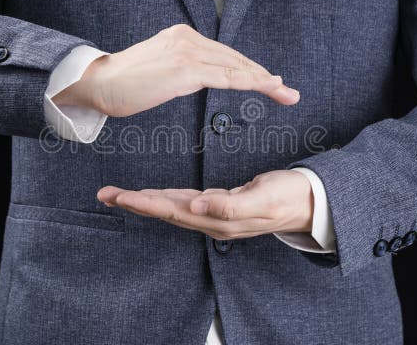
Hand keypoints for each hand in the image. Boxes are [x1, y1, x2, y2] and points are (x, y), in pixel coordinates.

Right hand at [53, 24, 299, 116]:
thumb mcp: (159, 70)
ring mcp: (187, 51)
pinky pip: (225, 76)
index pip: (225, 55)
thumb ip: (182, 69)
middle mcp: (187, 38)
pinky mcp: (184, 68)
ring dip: (264, 81)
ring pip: (235, 66)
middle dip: (265, 77)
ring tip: (286, 93)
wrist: (98, 83)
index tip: (271, 82)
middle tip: (289, 92)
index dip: (250, 70)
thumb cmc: (124, 84)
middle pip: (235, 59)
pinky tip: (266, 87)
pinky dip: (249, 82)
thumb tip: (199, 78)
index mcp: (182, 37)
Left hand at [97, 170, 313, 239]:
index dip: (146, 203)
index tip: (121, 196)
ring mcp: (216, 215)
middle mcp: (213, 221)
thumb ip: (230, 206)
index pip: (173, 211)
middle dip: (135, 202)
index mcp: (220, 221)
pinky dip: (165, 198)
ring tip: (119, 194)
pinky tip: (154, 195)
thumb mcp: (264, 198)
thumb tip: (197, 207)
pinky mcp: (220, 206)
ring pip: (172, 208)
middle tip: (105, 194)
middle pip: (166, 212)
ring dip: (145, 201)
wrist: (311, 201)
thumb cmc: (289, 196)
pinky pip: (185, 203)